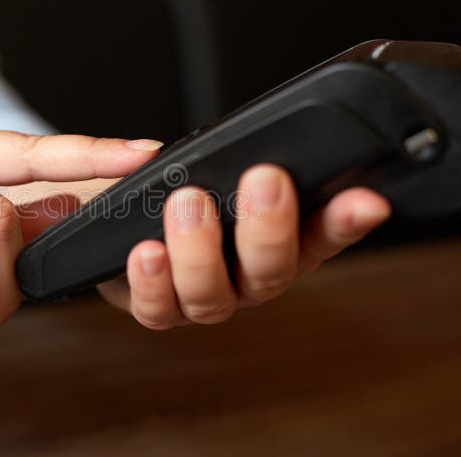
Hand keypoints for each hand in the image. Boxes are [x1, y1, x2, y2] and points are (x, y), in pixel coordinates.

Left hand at [98, 164, 391, 328]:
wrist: (93, 225)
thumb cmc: (141, 191)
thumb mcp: (146, 155)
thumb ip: (147, 148)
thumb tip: (149, 149)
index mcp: (266, 231)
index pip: (318, 232)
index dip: (346, 221)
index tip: (367, 200)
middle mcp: (243, 272)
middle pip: (274, 272)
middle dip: (271, 228)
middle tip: (264, 179)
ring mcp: (203, 295)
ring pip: (216, 298)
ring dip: (203, 253)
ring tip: (188, 204)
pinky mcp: (158, 309)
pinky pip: (160, 311)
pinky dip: (154, 283)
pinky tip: (147, 252)